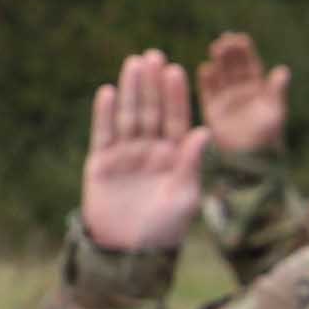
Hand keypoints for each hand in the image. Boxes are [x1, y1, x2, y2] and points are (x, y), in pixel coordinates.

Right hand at [83, 51, 205, 254]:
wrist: (129, 253)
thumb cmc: (165, 229)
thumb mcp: (185, 196)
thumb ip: (193, 163)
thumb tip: (205, 131)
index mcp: (176, 156)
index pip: (177, 119)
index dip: (176, 95)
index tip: (177, 71)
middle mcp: (151, 150)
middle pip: (152, 110)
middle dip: (153, 84)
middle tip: (153, 55)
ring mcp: (126, 155)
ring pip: (129, 116)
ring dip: (130, 90)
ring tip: (133, 64)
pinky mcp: (102, 163)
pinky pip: (103, 133)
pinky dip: (104, 113)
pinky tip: (107, 92)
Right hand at [196, 31, 292, 160]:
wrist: (251, 161)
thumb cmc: (267, 136)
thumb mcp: (274, 112)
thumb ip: (276, 92)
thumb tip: (282, 70)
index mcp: (258, 89)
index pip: (250, 65)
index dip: (245, 51)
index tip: (239, 38)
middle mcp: (240, 91)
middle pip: (233, 67)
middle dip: (229, 53)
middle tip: (224, 40)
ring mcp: (226, 100)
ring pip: (220, 76)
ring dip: (218, 62)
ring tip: (215, 50)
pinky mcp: (212, 111)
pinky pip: (208, 92)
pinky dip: (206, 81)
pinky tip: (205, 69)